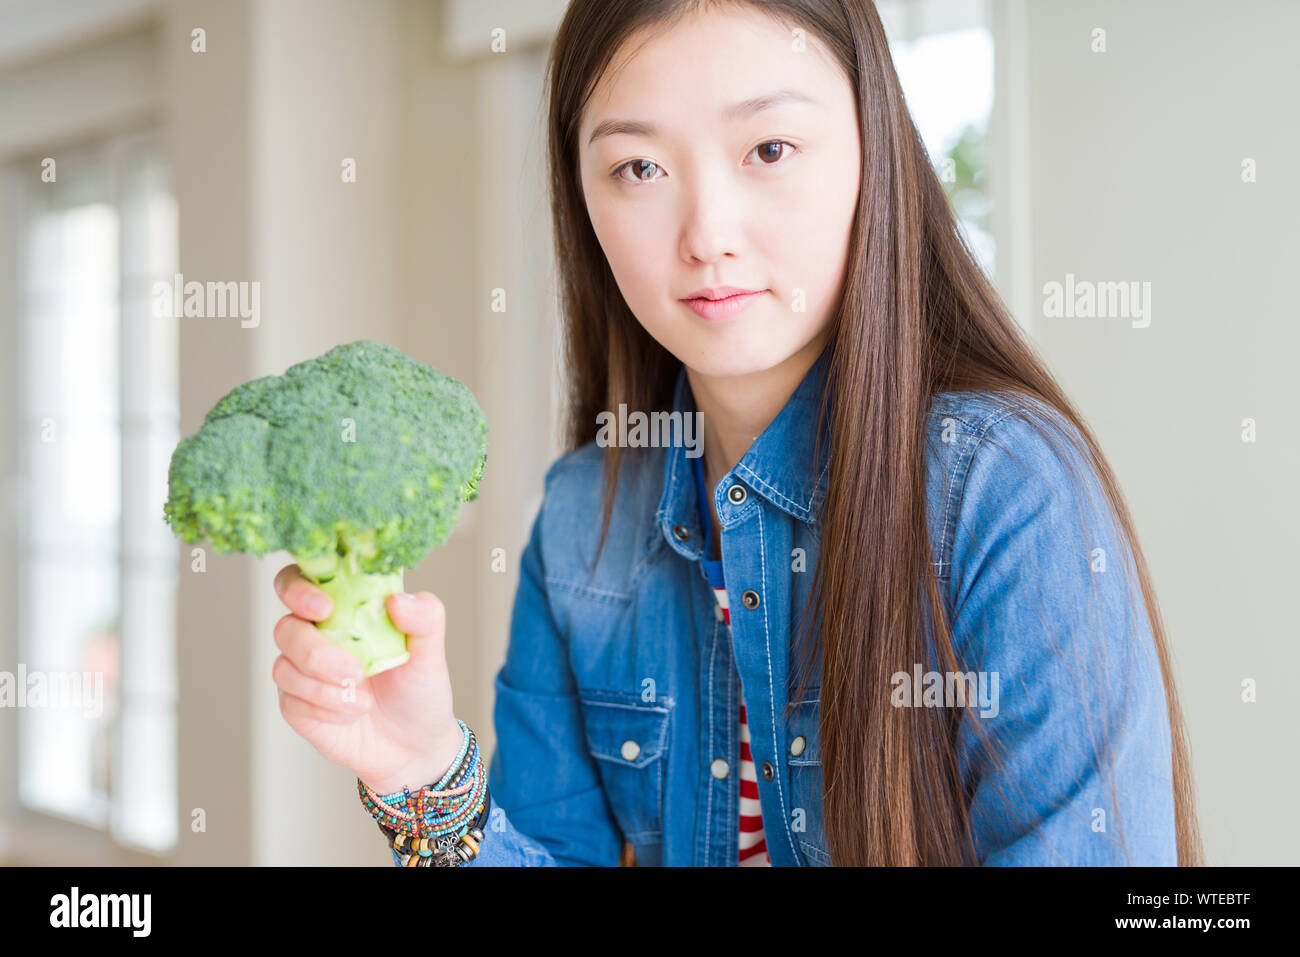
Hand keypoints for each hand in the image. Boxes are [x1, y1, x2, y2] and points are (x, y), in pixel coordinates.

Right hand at [271, 564, 465, 794]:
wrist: (413, 747)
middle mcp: (317, 635)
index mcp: (346, 609)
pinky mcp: (295, 704)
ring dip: (324, 687)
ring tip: (364, 703)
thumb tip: (397, 599)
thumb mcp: (431, 652)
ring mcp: (302, 670)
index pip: (302, 580)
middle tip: (352, 670)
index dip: (299, 587)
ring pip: (284, 666)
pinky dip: (324, 709)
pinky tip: (352, 715)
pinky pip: (291, 700)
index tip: (324, 607)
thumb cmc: (419, 690)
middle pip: (286, 626)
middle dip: (312, 649)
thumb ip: (425, 617)